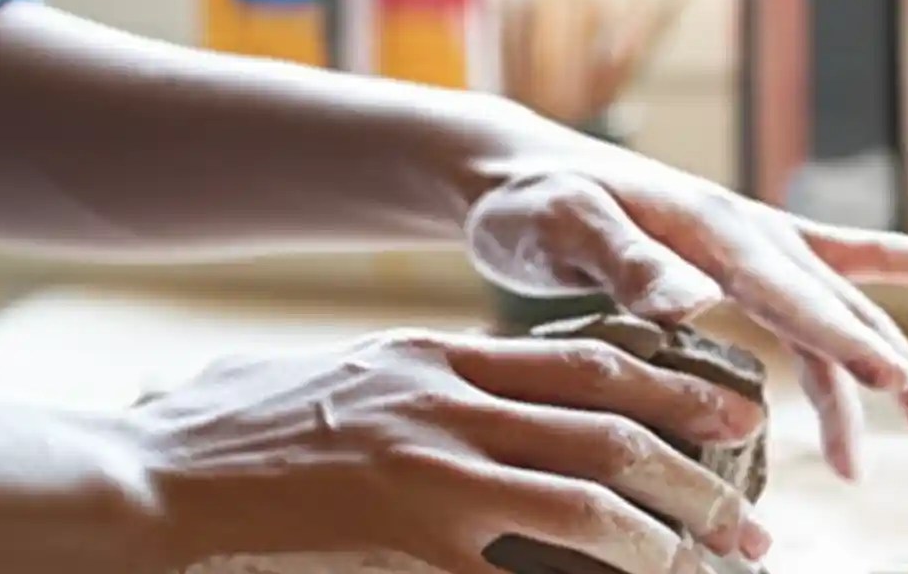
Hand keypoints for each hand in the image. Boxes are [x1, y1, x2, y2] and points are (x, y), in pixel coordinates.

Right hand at [127, 329, 768, 572]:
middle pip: (605, 422)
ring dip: (667, 531)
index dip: (670, 380)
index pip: (581, 358)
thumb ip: (427, 381)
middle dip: (694, 463)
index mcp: (435, 354)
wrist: (155, 473)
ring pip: (587, 492)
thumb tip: (495, 395)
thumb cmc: (244, 426)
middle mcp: (445, 399)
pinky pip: (530, 562)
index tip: (731, 404)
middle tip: (752, 505)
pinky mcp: (408, 534)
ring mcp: (429, 467)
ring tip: (718, 561)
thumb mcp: (350, 377)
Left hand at [464, 146, 907, 480]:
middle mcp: (747, 234)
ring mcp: (748, 253)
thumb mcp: (563, 224)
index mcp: (710, 224)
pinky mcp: (734, 275)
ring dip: (900, 379)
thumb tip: (694, 303)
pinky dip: (841, 375)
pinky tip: (859, 434)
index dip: (843, 337)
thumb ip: (626, 261)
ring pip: (846, 318)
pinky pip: (810, 323)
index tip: (898, 382)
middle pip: (847, 306)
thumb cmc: (533, 199)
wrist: (521, 178)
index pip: (790, 287)